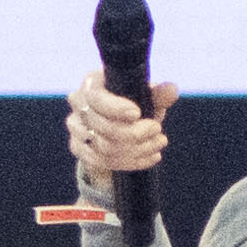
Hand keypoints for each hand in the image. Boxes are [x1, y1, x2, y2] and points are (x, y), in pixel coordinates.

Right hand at [66, 68, 180, 191]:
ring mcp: (75, 126)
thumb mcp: (148, 98)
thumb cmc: (135, 105)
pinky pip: (102, 162)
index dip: (116, 109)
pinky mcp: (77, 147)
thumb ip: (159, 95)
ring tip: (159, 143)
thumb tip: (171, 91)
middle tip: (158, 131)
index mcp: (92, 84)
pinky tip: (150, 157)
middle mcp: (78, 102)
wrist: (120, 128)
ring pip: (105, 148)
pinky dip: (132, 162)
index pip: (97, 98)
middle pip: (103, 127)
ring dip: (138, 149)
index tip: (137, 114)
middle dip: (136, 134)